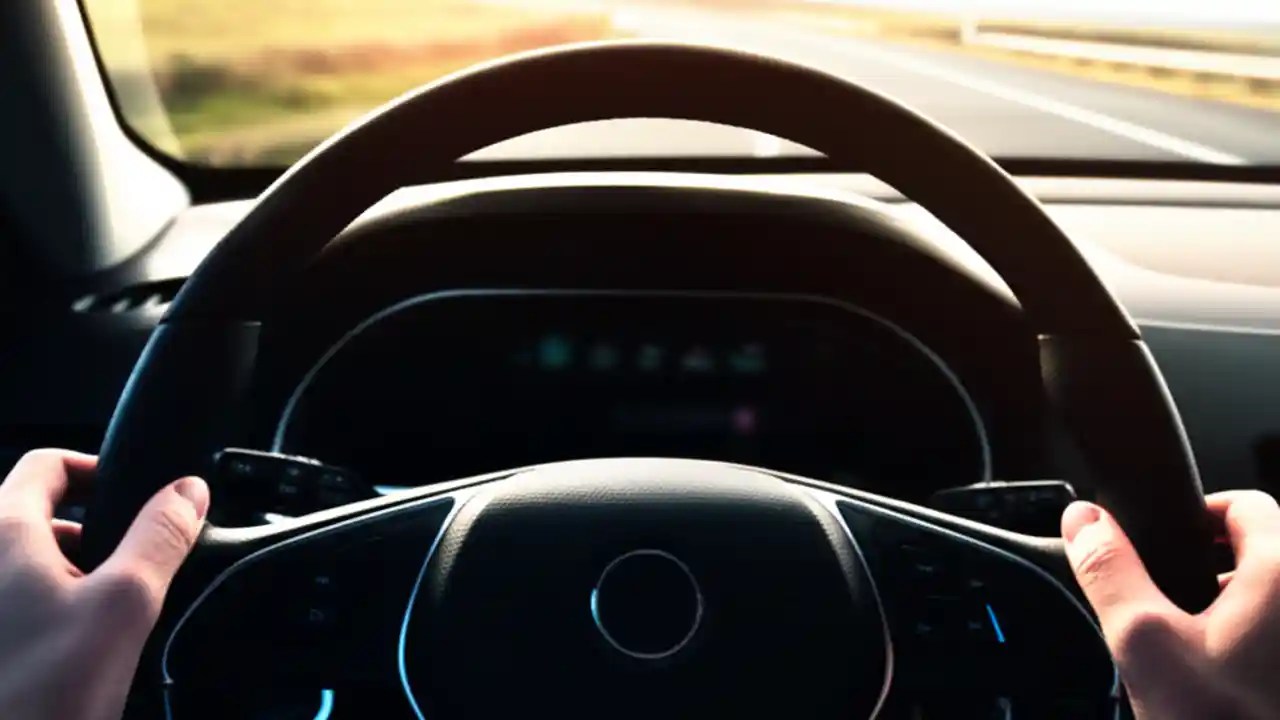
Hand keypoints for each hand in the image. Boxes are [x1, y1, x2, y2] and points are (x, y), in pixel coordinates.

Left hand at [0, 450, 207, 719]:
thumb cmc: (40, 693)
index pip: (47, 463)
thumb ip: (161, 538)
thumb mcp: (124, 606)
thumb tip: (190, 491)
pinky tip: (70, 650)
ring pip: (24, 562)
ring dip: (67, 575)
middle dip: (91, 534)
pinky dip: (45, 609)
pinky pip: (15, 602)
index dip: (99, 470)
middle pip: (36, 514)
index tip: (137, 500)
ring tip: (101, 619)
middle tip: (129, 571)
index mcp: (1, 531)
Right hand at [1062, 491, 1279, 719]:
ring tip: (1196, 654)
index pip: (1246, 504)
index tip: (1162, 547)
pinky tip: (1224, 684)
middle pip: (1262, 552)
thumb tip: (1083, 519)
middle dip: (1213, 570)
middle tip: (1170, 609)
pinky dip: (1252, 645)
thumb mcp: (1144, 645)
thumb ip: (1110, 572)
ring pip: (1270, 600)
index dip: (1195, 516)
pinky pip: (1273, 639)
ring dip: (1235, 612)